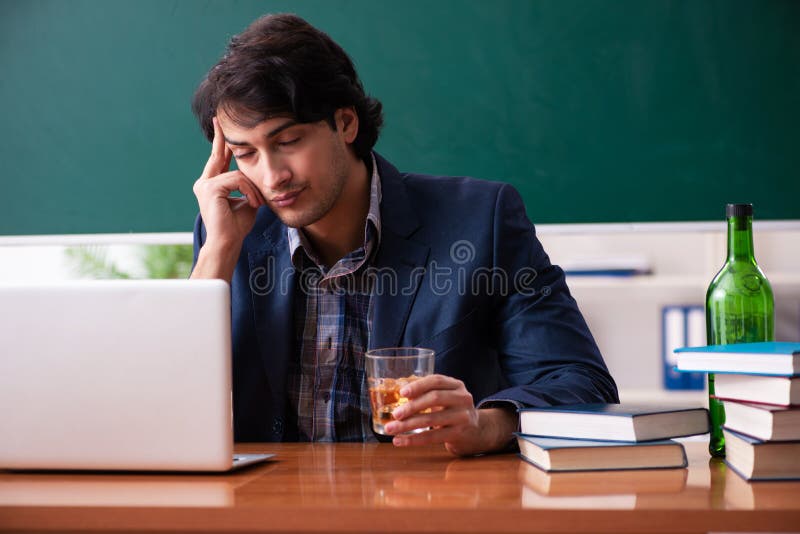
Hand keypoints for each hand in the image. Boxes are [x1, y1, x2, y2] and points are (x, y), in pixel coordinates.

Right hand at [191, 117, 265, 280]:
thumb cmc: (237, 227)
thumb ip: (247, 187)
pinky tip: (252, 203)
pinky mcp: (210, 189)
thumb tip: (255, 176)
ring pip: (237, 173)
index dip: (222, 144)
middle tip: (220, 119)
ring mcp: (205, 185)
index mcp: (212, 185)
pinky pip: (237, 180)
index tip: (222, 127)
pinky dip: (249, 191)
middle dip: (222, 137)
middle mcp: (204, 183)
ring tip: (257, 203)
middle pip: (217, 155)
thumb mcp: (246, 202)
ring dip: (252, 188)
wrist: (228, 243)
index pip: (218, 160)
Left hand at [383, 375, 517, 456]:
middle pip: (434, 398)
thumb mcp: (446, 397)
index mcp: (456, 385)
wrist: (477, 431)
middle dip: (412, 406)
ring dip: (408, 425)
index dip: (418, 385)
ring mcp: (463, 416)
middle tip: (395, 414)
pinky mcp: (459, 434)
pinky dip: (413, 440)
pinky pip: (433, 437)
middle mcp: (462, 398)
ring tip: (391, 429)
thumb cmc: (453, 411)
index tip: (402, 392)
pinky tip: (399, 441)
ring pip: (432, 419)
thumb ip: (427, 393)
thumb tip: (396, 396)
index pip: (436, 380)